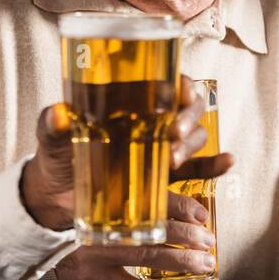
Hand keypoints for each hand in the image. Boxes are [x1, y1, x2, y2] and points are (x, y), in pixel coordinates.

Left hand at [21, 75, 235, 230]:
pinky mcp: (163, 177)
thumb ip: (53, 123)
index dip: (183, 84)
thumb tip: (59, 113)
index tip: (182, 93)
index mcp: (130, 100)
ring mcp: (161, 148)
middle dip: (189, 117)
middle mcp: (153, 120)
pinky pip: (197, 170)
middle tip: (175, 132)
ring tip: (175, 160)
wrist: (55, 198)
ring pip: (195, 137)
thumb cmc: (56, 156)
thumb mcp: (50, 136)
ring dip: (195, 145)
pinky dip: (215, 166)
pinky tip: (228, 163)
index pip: (168, 81)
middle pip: (189, 108)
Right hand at [53, 185, 223, 279]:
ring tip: (204, 264)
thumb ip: (134, 200)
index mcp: (106, 199)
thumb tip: (186, 206)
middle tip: (209, 240)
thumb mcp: (102, 204)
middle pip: (151, 226)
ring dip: (180, 261)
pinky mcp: (94, 279)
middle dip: (186, 234)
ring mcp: (96, 252)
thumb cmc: (86, 226)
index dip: (178, 204)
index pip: (148, 197)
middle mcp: (101, 223)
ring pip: (146, 256)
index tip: (200, 212)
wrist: (45, 252)